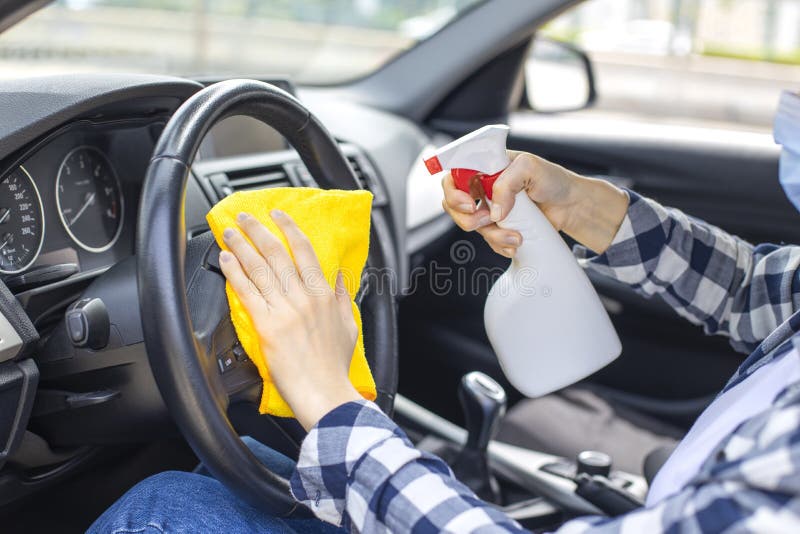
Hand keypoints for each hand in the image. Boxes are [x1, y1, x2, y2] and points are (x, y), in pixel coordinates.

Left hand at [218, 210, 361, 430]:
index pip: (305, 251)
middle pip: (277, 254)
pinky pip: (247, 291)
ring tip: (230, 232)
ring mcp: (285, 310)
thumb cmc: (335, 366)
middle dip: (259, 230)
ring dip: (242, 245)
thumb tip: (341, 276)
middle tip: (245, 216)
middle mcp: (304, 297)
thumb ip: (343, 297)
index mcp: (324, 295)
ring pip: (260, 268)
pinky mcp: (267, 326)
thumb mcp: (349, 326)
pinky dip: (235, 272)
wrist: (325, 394)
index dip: (289, 229)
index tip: (278, 215)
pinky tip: (226, 259)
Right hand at [442, 150, 628, 254]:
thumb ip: (507, 183)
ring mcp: (490, 209)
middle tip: (488, 220)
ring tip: (515, 234)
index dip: (453, 192)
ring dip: (493, 235)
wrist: (571, 206)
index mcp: (485, 167)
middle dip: (468, 218)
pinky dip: (500, 245)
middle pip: (453, 205)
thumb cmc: (553, 179)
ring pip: (472, 227)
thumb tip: (495, 210)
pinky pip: (488, 240)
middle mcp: (483, 187)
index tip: (469, 204)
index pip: (453, 176)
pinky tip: (517, 241)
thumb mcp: (530, 167)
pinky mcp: (499, 227)